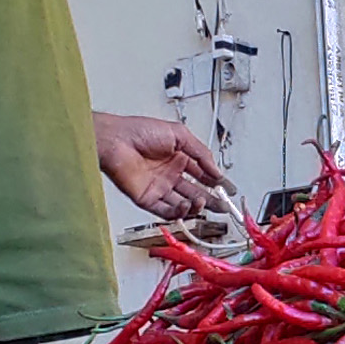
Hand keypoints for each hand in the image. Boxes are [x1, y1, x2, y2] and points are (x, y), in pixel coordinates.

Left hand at [93, 112, 225, 220]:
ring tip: (204, 203)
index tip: (228, 189)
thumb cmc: (139, 131)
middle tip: (223, 205)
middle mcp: (169, 174)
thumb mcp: (179, 134)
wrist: (116, 140)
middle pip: (196, 191)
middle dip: (211, 199)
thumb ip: (201, 153)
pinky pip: (166, 211)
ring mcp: (159, 187)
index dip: (217, 182)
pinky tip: (187, 207)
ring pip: (183, 203)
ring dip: (196, 206)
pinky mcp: (147, 199)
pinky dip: (179, 212)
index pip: (203, 174)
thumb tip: (216, 170)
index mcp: (178, 158)